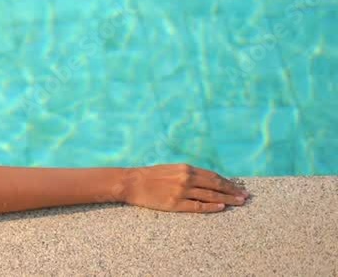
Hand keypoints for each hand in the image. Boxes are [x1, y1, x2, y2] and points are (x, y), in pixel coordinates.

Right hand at [118, 163, 248, 212]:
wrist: (132, 182)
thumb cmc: (150, 176)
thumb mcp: (172, 169)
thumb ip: (188, 173)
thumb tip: (206, 180)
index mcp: (186, 168)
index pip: (213, 176)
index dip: (228, 182)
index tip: (238, 187)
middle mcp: (187, 178)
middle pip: (216, 186)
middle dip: (232, 191)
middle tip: (245, 197)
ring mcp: (182, 191)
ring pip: (210, 196)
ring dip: (227, 200)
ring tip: (239, 203)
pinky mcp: (175, 203)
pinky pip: (197, 206)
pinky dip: (211, 207)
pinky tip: (221, 207)